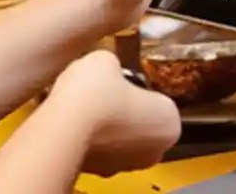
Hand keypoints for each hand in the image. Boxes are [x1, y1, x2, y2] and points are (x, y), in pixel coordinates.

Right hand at [50, 50, 180, 176]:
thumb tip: (106, 70)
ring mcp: (127, 166)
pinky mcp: (100, 173)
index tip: (122, 80)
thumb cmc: (95, 93)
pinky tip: (75, 123)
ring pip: (120, 140)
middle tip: (104, 92)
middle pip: (142, 124)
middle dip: (125, 110)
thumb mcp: (107, 60)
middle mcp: (155, 151)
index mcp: (170, 123)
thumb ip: (114, 67)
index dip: (138, 88)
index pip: (158, 101)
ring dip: (107, 127)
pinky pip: (99, 151)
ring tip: (85, 105)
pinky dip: (90, 140)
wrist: (65, 126)